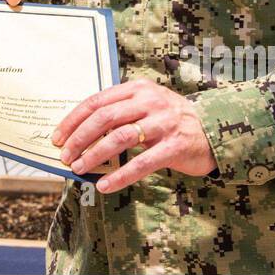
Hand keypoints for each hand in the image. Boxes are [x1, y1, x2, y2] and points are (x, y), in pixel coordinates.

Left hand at [52, 78, 215, 193]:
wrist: (216, 130)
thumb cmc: (173, 120)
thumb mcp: (148, 105)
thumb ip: (121, 112)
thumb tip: (81, 134)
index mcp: (138, 88)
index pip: (97, 101)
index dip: (74, 120)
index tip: (58, 136)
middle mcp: (150, 101)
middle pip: (105, 117)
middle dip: (79, 137)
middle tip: (65, 155)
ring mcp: (164, 123)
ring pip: (120, 138)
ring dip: (95, 155)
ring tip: (79, 169)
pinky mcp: (174, 146)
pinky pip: (142, 163)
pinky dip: (121, 176)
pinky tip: (105, 186)